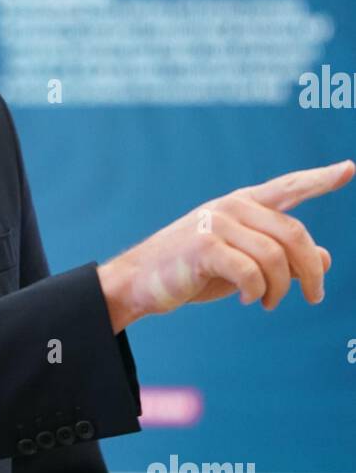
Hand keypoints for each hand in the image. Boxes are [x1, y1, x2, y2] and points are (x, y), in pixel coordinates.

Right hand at [97, 159, 354, 331]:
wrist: (138, 282)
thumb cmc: (191, 271)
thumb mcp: (242, 262)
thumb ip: (281, 257)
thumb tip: (327, 258)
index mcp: (242, 204)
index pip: (288, 187)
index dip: (319, 179)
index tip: (348, 169)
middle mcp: (232, 206)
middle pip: (294, 234)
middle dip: (311, 270)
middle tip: (315, 297)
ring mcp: (217, 223)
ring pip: (275, 257)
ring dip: (280, 289)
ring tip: (269, 303)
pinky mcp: (204, 246)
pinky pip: (251, 273)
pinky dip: (258, 292)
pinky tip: (249, 300)